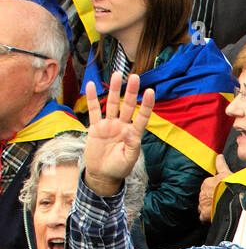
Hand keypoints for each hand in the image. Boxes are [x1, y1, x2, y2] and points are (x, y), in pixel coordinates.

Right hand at [83, 72, 154, 194]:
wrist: (102, 174)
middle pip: (127, 105)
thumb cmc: (119, 168)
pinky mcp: (96, 127)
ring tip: (116, 74)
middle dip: (131, 91)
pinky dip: (92, 98)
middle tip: (134, 76)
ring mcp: (109, 125)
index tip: (151, 91)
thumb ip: (131, 145)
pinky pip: (94, 110)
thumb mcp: (129, 159)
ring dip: (114, 90)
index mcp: (133, 134)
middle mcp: (122, 126)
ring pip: (112, 104)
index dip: (146, 105)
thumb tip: (130, 132)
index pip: (142, 116)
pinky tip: (90, 85)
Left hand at [197, 154, 231, 222]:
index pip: (208, 186)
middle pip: (206, 196)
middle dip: (212, 199)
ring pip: (204, 206)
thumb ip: (221, 165)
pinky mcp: (204, 214)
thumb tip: (219, 156)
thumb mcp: (227, 173)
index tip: (221, 192)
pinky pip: (203, 216)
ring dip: (210, 208)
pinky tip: (213, 217)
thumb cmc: (230, 187)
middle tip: (222, 202)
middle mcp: (203, 193)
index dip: (215, 190)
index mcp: (207, 183)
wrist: (231, 201)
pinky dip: (207, 217)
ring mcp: (203, 204)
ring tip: (219, 210)